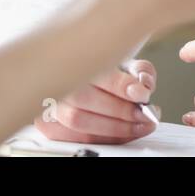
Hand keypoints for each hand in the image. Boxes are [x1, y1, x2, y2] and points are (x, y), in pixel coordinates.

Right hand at [33, 59, 160, 144]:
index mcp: (75, 57)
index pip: (94, 71)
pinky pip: (75, 137)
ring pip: (77, 120)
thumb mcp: (124, 63)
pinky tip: (121, 134)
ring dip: (114, 128)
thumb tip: (144, 83)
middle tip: (145, 115)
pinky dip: (102, 138)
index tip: (143, 94)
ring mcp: (49, 103)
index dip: (121, 85)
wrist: (74, 77)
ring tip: (138, 126)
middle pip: (84, 98)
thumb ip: (138, 70)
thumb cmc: (100, 71)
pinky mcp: (48, 124)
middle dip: (121, 111)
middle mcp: (57, 78)